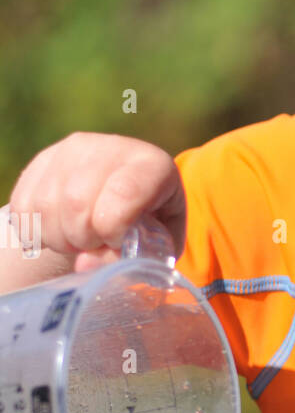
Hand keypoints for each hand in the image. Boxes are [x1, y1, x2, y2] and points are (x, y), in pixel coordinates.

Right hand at [9, 132, 186, 273]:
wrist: (118, 208)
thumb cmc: (147, 231)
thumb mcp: (152, 248)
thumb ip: (130, 259)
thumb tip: (85, 264)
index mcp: (152, 166)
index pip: (126, 192)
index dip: (114, 228)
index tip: (115, 241)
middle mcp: (111, 148)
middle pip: (77, 201)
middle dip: (83, 238)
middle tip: (95, 245)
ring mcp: (73, 151)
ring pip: (46, 206)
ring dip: (59, 238)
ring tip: (79, 240)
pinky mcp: (43, 161)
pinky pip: (24, 206)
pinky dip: (37, 232)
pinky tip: (60, 232)